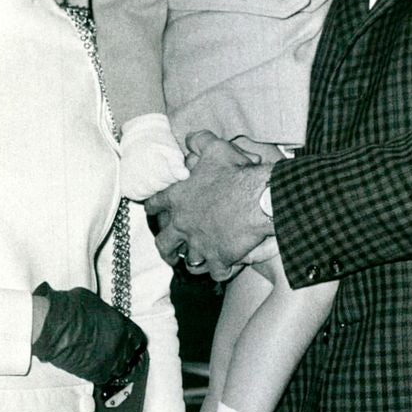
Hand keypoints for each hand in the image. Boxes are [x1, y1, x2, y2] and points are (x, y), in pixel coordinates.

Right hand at [31, 283, 146, 389]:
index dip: (131, 341)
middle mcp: (120, 345)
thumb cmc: (70, 308)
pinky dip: (98, 374)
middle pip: (129, 355)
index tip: (126, 342)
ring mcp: (110, 361)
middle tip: (111, 352)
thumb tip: (99, 316)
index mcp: (123, 326)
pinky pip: (104, 378)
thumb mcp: (93, 302)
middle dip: (122, 354)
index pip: (137, 338)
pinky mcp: (96, 373)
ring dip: (112, 366)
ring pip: (119, 369)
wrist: (54, 325)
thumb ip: (103, 314)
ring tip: (102, 362)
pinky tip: (92, 369)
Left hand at [150, 137, 273, 278]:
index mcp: (178, 198)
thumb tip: (190, 139)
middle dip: (166, 248)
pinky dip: (220, 271)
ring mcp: (200, 244)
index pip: (155, 204)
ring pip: (189, 262)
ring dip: (194, 261)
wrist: (258, 199)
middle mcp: (184, 224)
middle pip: (164, 243)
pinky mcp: (219, 259)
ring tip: (197, 262)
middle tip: (170, 251)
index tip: (153, 212)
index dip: (153, 208)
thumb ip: (199, 142)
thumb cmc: (236, 174)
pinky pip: (216, 272)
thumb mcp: (215, 149)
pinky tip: (224, 268)